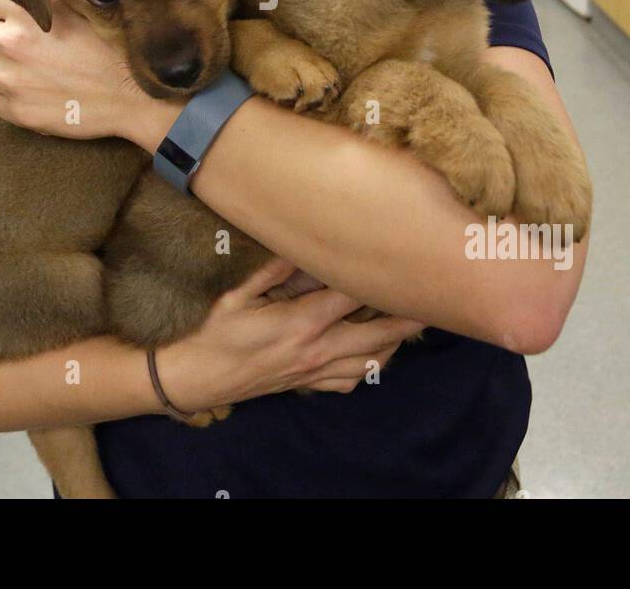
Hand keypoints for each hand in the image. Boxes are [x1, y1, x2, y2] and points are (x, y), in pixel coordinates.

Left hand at [0, 0, 170, 140]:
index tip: (5, 13)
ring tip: (10, 71)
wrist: (132, 98)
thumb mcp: (82, 10)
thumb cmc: (112, 51)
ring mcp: (11, 81)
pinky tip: (27, 94)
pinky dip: (4, 99)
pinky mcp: (17, 111)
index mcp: (28, 14)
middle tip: (5, 42)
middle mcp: (12, 44)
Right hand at [152, 257, 425, 413]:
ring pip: (369, 364)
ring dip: (392, 345)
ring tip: (410, 323)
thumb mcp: (237, 293)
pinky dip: (367, 369)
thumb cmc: (213, 333)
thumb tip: (297, 244)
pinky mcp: (307, 385)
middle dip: (406, 320)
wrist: (196, 377)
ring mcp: (314, 372)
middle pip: (376, 336)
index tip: (402, 263)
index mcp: (300, 322)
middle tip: (433, 301)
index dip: (379, 281)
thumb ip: (273, 269)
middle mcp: (316, 350)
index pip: (351, 298)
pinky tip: (373, 354)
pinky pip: (348, 382)